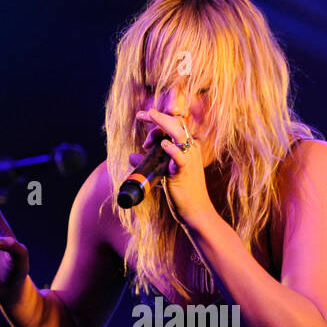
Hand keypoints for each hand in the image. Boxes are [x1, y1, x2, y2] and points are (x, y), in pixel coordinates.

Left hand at [133, 109, 212, 225]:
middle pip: (176, 124)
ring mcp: (188, 159)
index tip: (143, 117)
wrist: (195, 211)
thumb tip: (131, 156)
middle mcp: (190, 150)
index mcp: (188, 148)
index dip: (158, 119)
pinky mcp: (183, 172)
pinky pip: (179, 158)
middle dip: (157, 117)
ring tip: (150, 116)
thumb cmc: (182, 194)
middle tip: (140, 115)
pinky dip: (171, 150)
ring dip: (163, 124)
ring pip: (178, 134)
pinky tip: (163, 145)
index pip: (175, 125)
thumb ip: (148, 164)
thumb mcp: (162, 174)